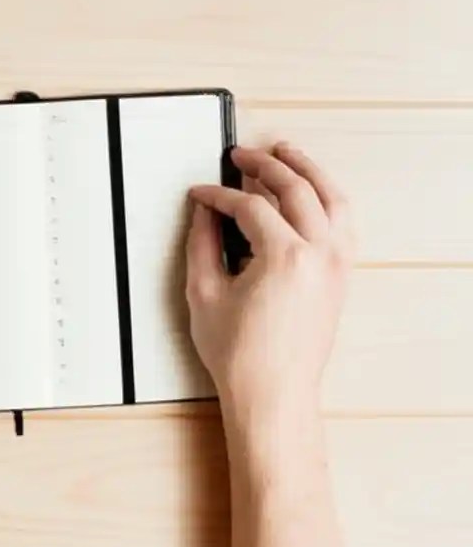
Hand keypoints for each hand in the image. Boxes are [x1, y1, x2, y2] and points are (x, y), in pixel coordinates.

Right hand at [185, 143, 353, 429]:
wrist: (273, 393)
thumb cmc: (241, 356)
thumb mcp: (204, 293)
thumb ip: (202, 243)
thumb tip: (204, 212)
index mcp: (284, 257)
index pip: (249, 206)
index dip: (219, 194)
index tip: (202, 193)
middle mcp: (319, 255)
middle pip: (295, 188)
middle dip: (265, 165)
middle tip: (240, 155)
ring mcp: (337, 264)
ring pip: (331, 197)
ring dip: (307, 170)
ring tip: (285, 153)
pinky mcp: (341, 276)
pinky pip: (344, 222)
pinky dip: (328, 198)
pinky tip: (312, 192)